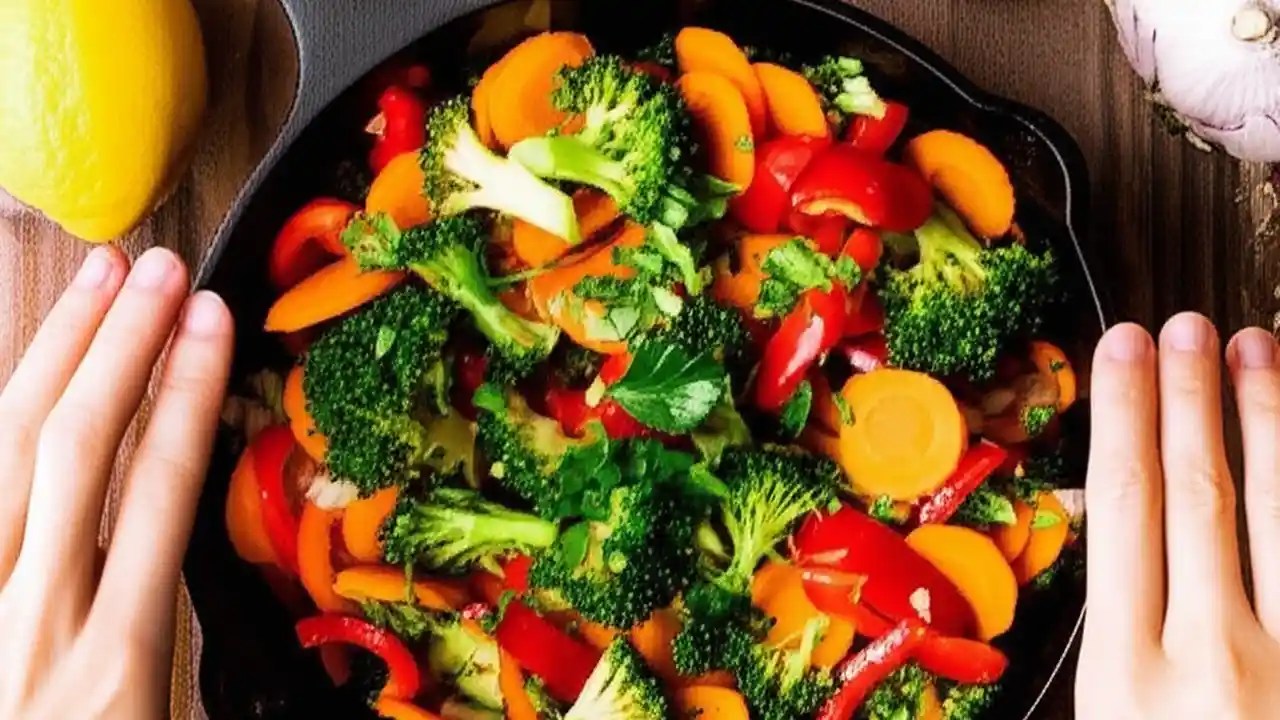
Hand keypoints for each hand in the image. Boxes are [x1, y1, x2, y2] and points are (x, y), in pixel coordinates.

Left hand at [0, 247, 232, 719]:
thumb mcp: (158, 718)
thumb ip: (169, 642)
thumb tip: (188, 543)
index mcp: (115, 660)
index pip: (156, 487)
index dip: (187, 390)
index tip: (212, 319)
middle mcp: (32, 620)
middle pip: (70, 447)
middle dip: (120, 344)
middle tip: (157, 270)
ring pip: (5, 455)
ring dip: (56, 356)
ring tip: (99, 285)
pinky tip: (22, 376)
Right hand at [1076, 312, 1279, 717]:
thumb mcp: (1111, 715)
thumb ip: (1118, 634)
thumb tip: (1115, 533)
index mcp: (1130, 673)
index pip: (1124, 508)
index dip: (1124, 415)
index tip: (1122, 352)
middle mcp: (1216, 659)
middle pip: (1199, 495)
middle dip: (1188, 398)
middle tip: (1183, 328)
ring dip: (1267, 418)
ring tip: (1253, 348)